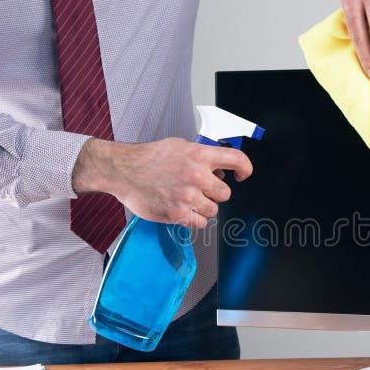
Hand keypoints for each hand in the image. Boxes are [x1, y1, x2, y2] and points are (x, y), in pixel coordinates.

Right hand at [72, 137, 252, 228]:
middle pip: (225, 193)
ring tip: (187, 199)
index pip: (237, 160)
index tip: (243, 175)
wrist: (124, 170)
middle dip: (215, 193)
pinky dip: (194, 219)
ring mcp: (187, 196)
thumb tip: (220, 170)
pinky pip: (200, 223)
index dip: (245, 169)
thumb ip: (202, 157)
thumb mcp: (180, 146)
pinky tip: (182, 209)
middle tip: (201, 190)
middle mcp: (196, 175)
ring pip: (213, 210)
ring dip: (204, 207)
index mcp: (199, 155)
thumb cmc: (149, 157)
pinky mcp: (177, 214)